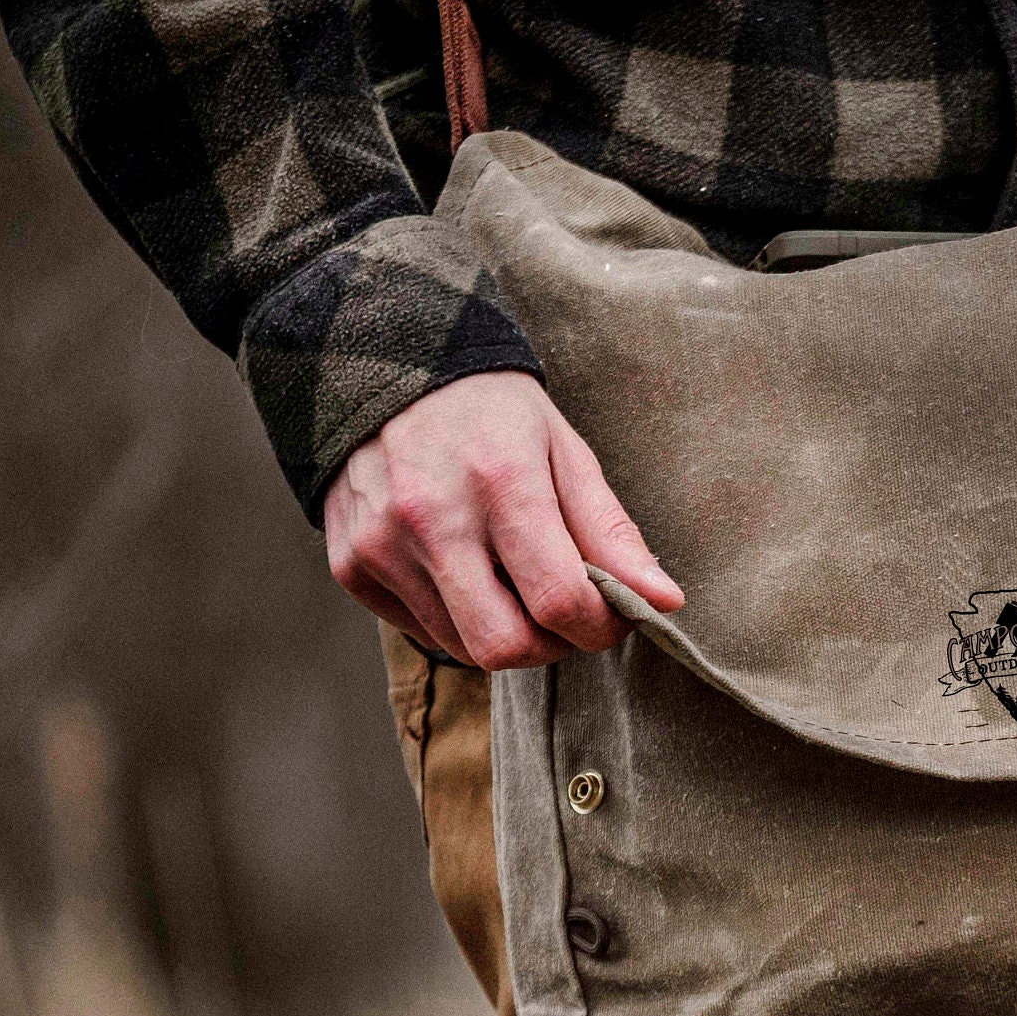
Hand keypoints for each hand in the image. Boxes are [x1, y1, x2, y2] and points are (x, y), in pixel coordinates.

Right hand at [324, 369, 682, 669]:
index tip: (613, 614)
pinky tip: (464, 568)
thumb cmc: (493, 413)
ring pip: (463, 647)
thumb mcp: (565, 452)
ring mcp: (382, 545)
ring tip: (512, 579)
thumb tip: (665, 603)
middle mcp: (432, 518)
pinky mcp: (351, 564)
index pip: (560, 601)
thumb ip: (612, 533)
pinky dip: (457, 618)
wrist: (386, 368)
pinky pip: (422, 630)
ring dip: (505, 631)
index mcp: (500, 481)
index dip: (601, 627)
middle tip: (564, 609)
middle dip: (551, 644)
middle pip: (507, 646)